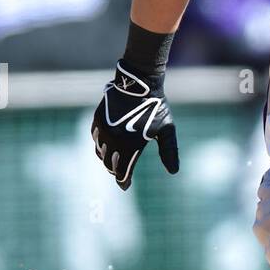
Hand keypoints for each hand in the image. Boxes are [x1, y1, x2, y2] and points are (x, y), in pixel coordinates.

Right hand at [91, 62, 178, 190]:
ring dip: (107, 159)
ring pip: (101, 152)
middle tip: (120, 175)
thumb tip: (173, 172)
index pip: (123, 171)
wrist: (139, 83)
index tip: (125, 186)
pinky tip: (106, 147)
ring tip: (113, 162)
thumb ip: (169, 152)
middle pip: (110, 164)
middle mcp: (114, 139)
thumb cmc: (156, 107)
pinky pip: (95, 139)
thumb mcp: (166, 130)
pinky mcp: (98, 119)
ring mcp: (104, 129)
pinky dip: (100, 146)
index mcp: (131, 144)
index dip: (123, 181)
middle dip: (115, 171)